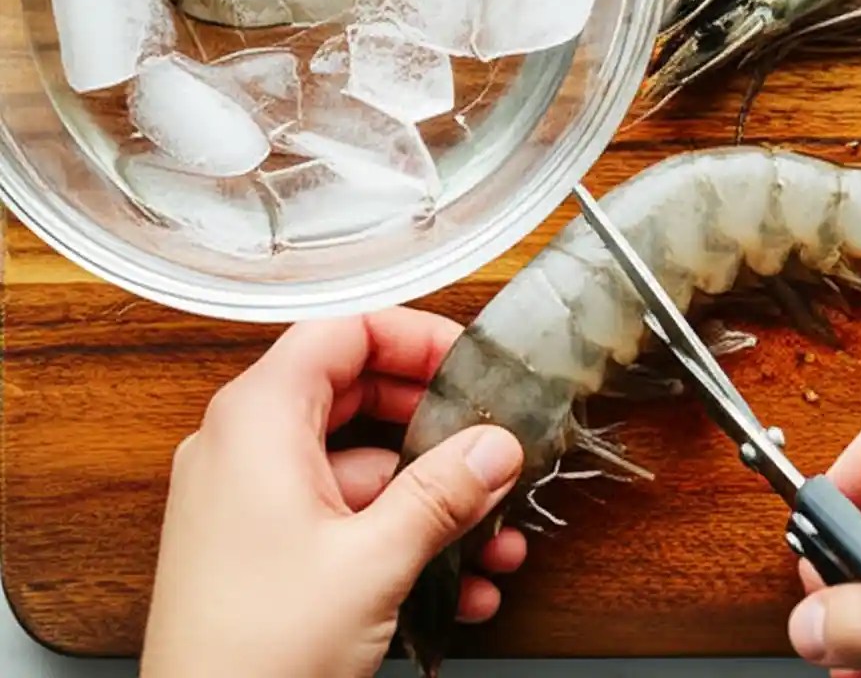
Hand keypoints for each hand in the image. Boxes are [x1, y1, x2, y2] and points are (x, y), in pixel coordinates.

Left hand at [140, 308, 526, 677]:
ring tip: (495, 537)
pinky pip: (347, 519)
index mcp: (257, 422)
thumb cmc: (253, 653)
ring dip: (434, 499)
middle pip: (358, 398)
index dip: (412, 337)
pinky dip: (403, 538)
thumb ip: (442, 493)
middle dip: (437, 429)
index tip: (470, 362)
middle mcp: (248, 450)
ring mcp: (256, 503)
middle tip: (493, 445)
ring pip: (363, 470)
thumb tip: (494, 447)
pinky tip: (460, 582)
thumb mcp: (372, 561)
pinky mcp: (268, 551)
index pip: (340, 333)